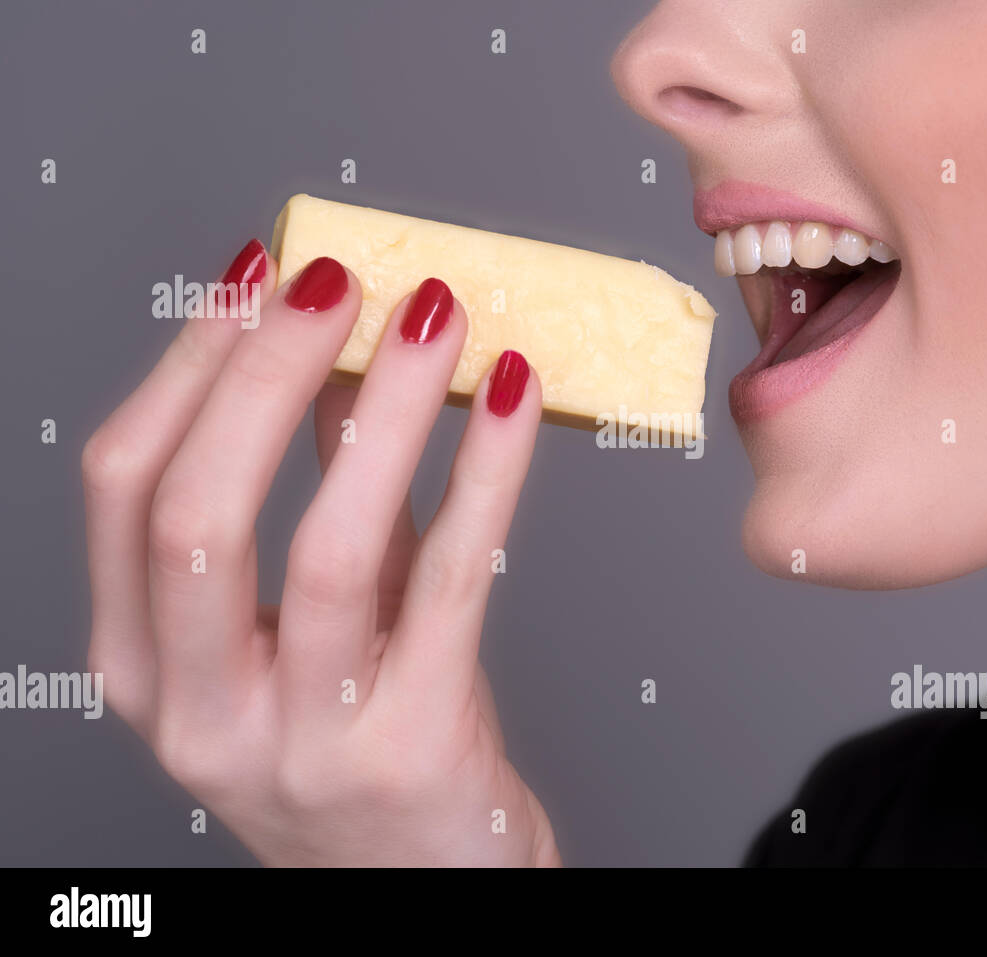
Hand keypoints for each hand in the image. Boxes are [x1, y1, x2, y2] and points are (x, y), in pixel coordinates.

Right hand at [81, 242, 559, 865]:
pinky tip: (512, 398)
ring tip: (436, 315)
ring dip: (384, 408)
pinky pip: (453, 583)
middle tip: (337, 277)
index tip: (252, 275)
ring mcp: (303, 742)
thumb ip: (313, 501)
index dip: (188, 366)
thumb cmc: (359, 743)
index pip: (125, 488)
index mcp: (147, 668)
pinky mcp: (412, 749)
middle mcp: (202, 713)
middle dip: (262, 369)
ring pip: (328, 546)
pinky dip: (484, 474)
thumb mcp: (304, 625)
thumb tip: (335, 362)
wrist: (428, 880)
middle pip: (201, 510)